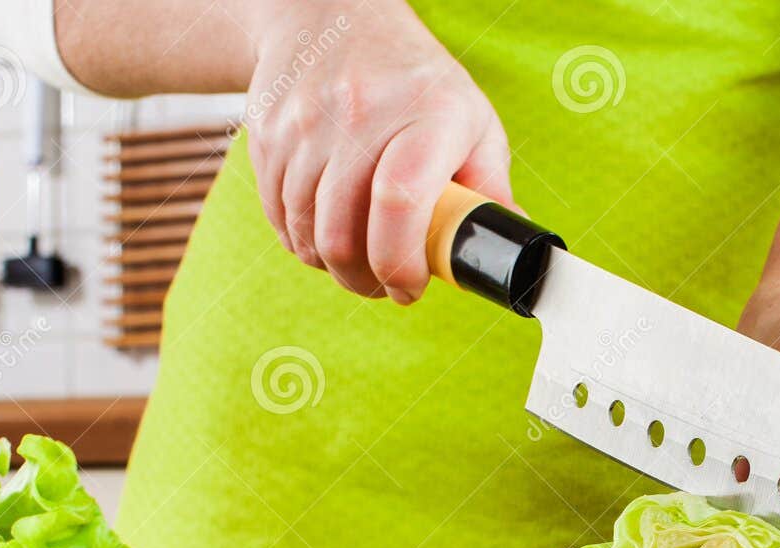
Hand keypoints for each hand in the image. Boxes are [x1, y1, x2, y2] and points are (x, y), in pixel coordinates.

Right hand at [244, 0, 512, 301]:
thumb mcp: (470, 118)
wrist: (329, 17)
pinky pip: (278, 215)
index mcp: (425, 116)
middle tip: (387, 288)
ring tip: (359, 267)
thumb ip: (490, 186)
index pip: (400, 204)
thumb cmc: (415, 80)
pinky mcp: (268, 134)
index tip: (413, 287)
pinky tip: (327, 239)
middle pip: (343, 232)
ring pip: (306, 232)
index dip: (402, 263)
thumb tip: (511, 248)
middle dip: (366, 281)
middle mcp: (358, 116)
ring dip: (333, 268)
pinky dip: (302, 243)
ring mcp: (305, 124)